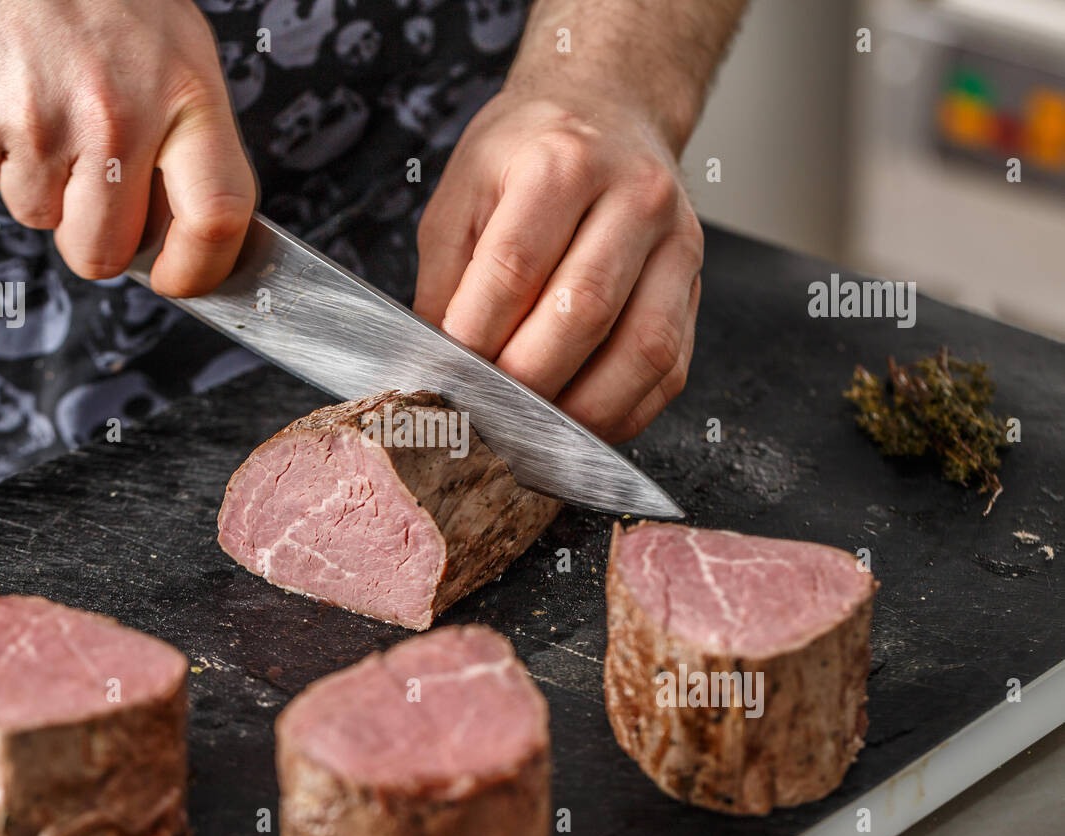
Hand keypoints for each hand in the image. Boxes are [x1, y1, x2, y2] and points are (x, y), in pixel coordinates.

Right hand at [0, 0, 255, 296]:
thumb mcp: (176, 52)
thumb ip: (186, 142)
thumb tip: (178, 230)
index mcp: (183, 98)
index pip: (217, 217)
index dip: (200, 269)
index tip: (183, 279)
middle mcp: (115, 117)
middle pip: (106, 251)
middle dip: (97, 241)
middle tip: (94, 196)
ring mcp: (39, 124)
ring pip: (39, 219)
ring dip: (42, 187)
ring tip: (46, 112)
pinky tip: (9, 98)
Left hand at [413, 89, 702, 443]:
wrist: (608, 111)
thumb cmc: (528, 156)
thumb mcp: (464, 191)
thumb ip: (446, 277)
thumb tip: (436, 362)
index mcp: (563, 163)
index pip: (515, 267)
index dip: (475, 333)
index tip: (445, 369)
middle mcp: (634, 198)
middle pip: (582, 312)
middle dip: (524, 379)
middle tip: (484, 408)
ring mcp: (677, 244)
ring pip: (640, 350)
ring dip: (582, 409)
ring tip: (532, 430)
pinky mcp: (694, 287)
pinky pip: (669, 370)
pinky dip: (623, 412)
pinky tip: (580, 423)